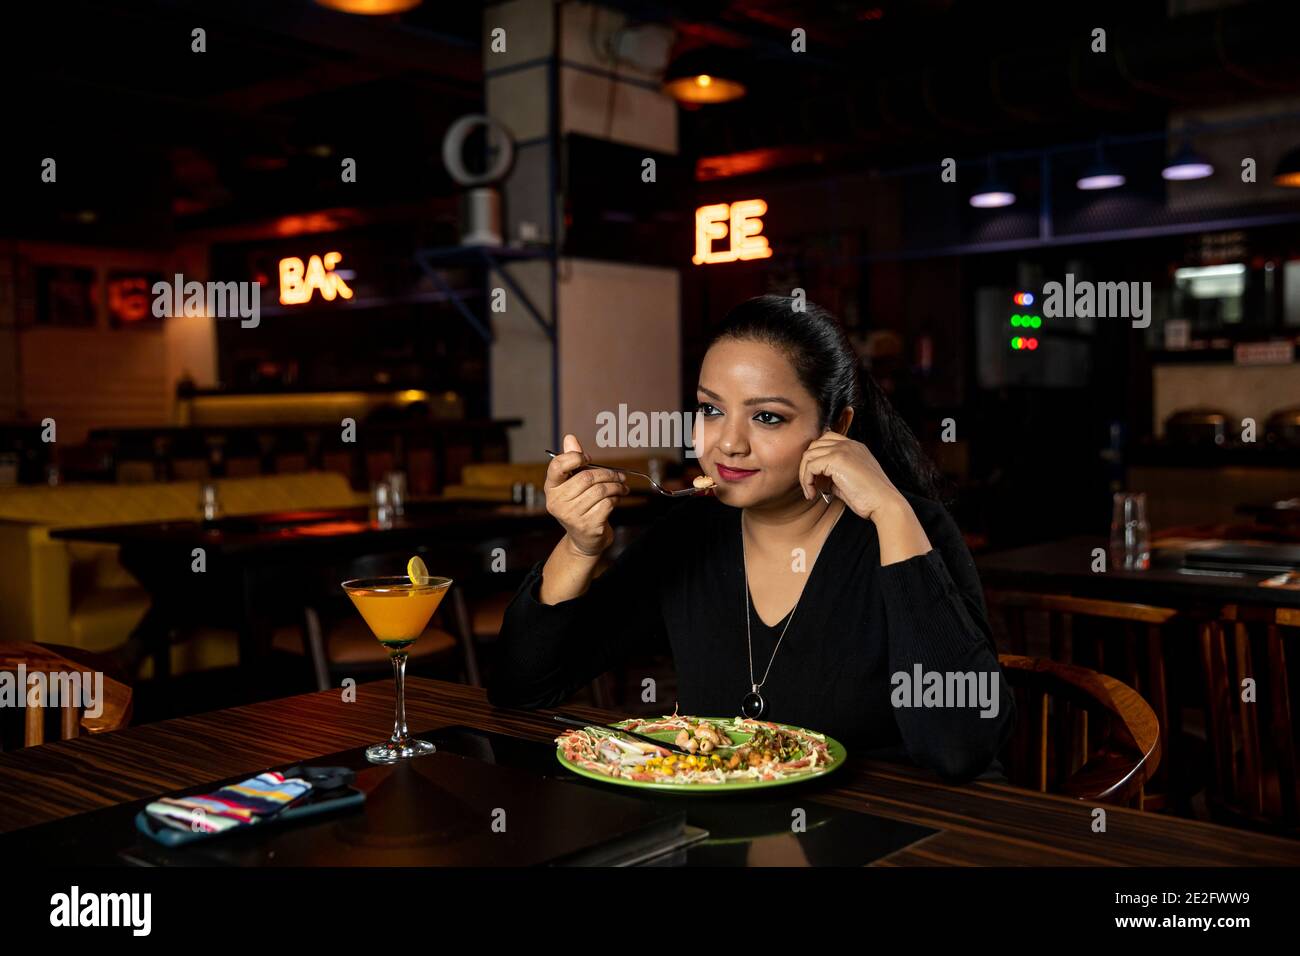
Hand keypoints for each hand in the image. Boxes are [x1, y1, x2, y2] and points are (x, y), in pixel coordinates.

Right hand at [545, 433, 628, 556]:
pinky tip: (617, 499)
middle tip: (619, 475)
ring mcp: (572, 516)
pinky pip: (607, 503)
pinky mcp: (588, 525)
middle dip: (608, 474)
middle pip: (587, 478)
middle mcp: (558, 502)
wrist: (585, 539)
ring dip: (616, 486)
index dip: (575, 457)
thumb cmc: (579, 507)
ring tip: (622, 487)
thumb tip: (570, 438)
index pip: (557, 466)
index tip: (588, 458)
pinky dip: (616, 499)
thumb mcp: (572, 485)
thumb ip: (572, 461)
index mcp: (551, 489)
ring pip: (600, 490)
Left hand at [797, 431, 906, 520]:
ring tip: (811, 491)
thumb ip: (833, 474)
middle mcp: (848, 444)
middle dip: (807, 466)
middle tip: (810, 486)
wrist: (884, 503)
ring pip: (809, 455)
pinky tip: (813, 494)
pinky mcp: (837, 460)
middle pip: (814, 446)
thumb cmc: (869, 497)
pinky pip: (810, 466)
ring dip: (805, 475)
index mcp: (854, 446)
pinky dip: (807, 481)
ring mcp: (843, 449)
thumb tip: (816, 478)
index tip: (816, 478)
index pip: (826, 440)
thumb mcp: (848, 480)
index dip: (816, 457)